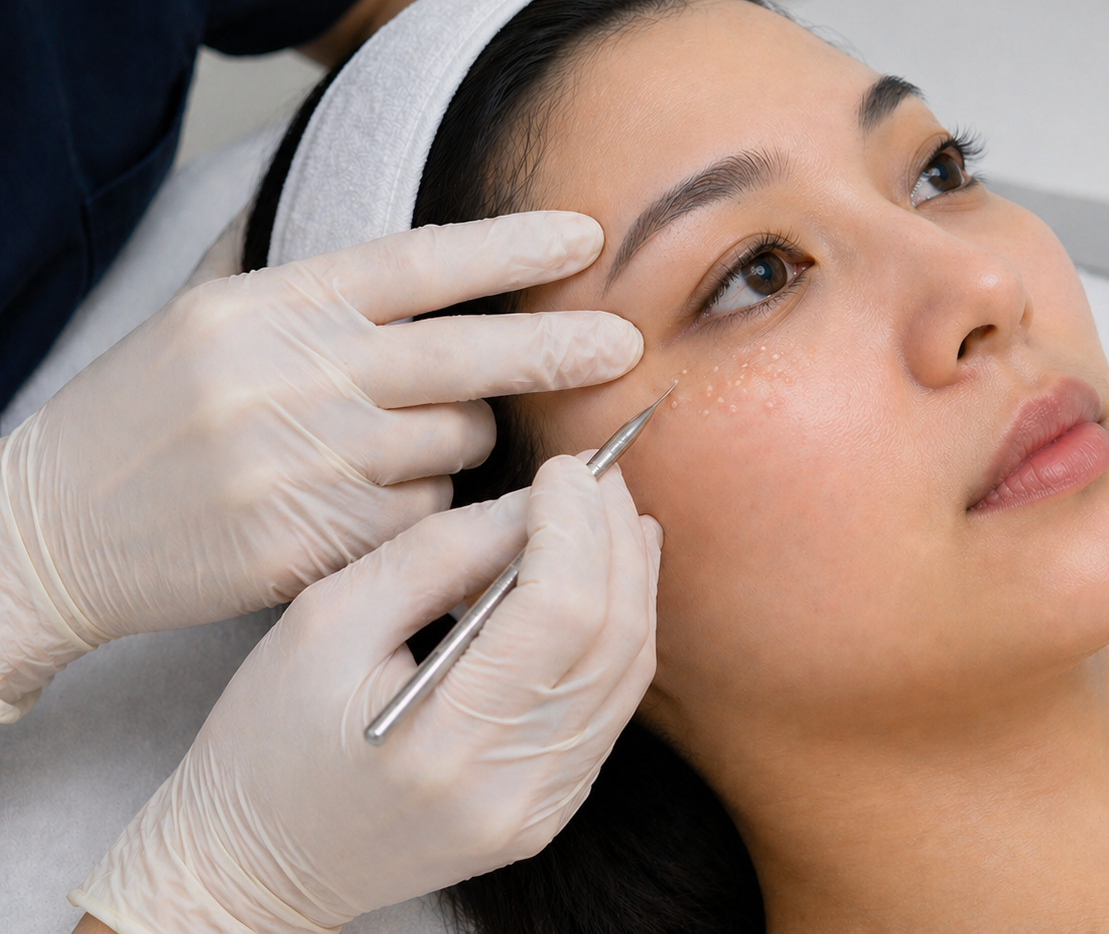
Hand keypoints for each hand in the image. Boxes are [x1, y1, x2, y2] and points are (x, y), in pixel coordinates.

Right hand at [0, 213, 640, 715]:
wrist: (51, 526)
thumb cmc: (141, 414)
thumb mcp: (200, 314)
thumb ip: (287, 268)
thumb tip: (346, 199)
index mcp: (274, 306)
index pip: (417, 262)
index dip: (510, 246)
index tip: (584, 237)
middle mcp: (292, 376)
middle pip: (463, 356)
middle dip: (556, 348)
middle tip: (625, 343)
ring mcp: (299, 464)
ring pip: (452, 449)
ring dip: (463, 447)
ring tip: (410, 445)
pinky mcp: (303, 544)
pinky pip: (419, 521)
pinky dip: (422, 513)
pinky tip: (372, 508)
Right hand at [70, 456, 660, 932]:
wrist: (256, 864)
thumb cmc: (268, 738)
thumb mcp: (329, 621)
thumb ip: (436, 554)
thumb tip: (530, 501)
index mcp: (442, 743)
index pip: (560, 612)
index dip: (575, 524)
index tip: (566, 465)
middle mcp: (509, 788)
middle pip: (612, 638)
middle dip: (612, 539)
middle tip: (598, 473)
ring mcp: (538, 809)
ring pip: (627, 673)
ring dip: (632, 580)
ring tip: (610, 513)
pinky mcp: (548, 811)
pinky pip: (611, 707)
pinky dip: (620, 633)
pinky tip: (608, 581)